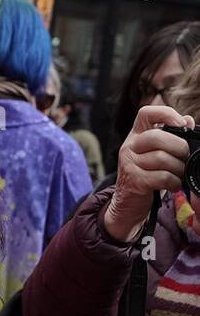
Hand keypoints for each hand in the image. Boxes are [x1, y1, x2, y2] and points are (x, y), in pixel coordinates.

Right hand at [105, 104, 194, 242]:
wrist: (128, 202)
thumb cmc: (147, 174)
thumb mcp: (155, 153)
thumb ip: (171, 136)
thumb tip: (188, 120)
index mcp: (136, 135)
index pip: (146, 113)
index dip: (166, 114)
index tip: (181, 125)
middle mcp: (129, 146)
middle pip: (157, 137)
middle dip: (179, 148)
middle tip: (184, 158)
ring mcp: (129, 163)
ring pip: (162, 158)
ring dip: (178, 169)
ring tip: (178, 174)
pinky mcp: (134, 180)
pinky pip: (162, 177)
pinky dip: (173, 182)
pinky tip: (172, 185)